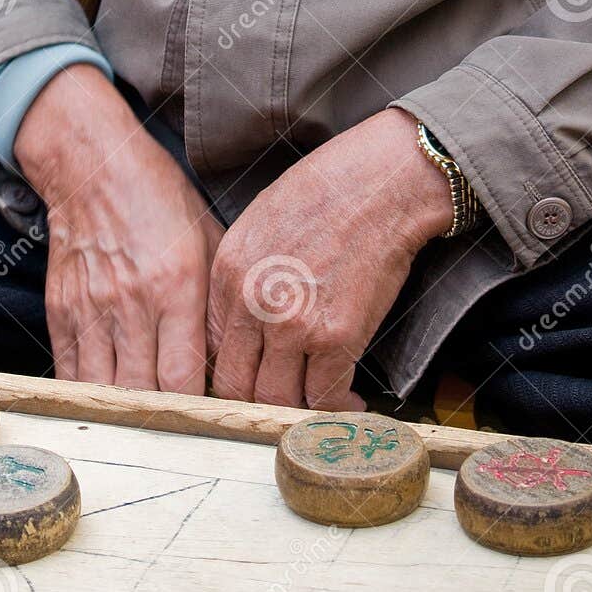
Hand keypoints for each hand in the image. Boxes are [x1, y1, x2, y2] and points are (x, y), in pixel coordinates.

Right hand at [16, 66, 223, 392]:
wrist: (93, 166)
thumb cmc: (159, 198)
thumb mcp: (209, 238)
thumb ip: (218, 300)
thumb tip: (232, 359)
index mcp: (176, 284)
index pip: (185, 377)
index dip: (198, 409)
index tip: (211, 417)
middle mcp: (132, 302)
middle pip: (144, 394)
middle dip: (163, 420)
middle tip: (181, 430)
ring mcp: (91, 308)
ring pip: (103, 392)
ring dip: (125, 413)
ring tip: (145, 423)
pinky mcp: (62, 310)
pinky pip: (70, 373)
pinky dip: (89, 394)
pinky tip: (108, 399)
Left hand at [207, 107, 453, 409]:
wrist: (380, 184)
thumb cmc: (325, 194)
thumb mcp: (258, 224)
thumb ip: (241, 276)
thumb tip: (241, 324)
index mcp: (228, 273)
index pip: (211, 348)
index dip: (230, 371)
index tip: (250, 379)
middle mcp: (252, 303)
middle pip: (235, 384)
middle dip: (255, 401)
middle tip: (278, 402)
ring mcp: (293, 323)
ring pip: (276, 400)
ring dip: (295, 408)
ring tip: (312, 403)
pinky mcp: (337, 336)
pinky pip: (325, 397)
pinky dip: (337, 407)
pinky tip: (348, 400)